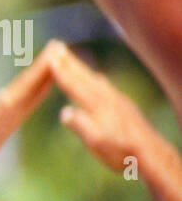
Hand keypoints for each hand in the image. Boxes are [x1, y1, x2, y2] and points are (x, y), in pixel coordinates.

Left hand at [0, 43, 58, 177]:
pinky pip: (26, 103)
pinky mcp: (6, 121)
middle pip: (26, 83)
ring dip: (42, 75)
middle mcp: (1, 107)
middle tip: (59, 44)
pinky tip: (45, 86)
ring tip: (57, 58)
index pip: (22, 86)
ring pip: (28, 90)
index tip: (52, 52)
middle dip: (43, 66)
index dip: (38, 70)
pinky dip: (37, 92)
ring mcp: (4, 113)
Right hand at [49, 40, 159, 173]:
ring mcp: (118, 100)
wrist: (151, 153)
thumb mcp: (97, 144)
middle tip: (57, 47)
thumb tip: (65, 112)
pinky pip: (105, 85)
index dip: (61, 73)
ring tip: (71, 58)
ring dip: (81, 68)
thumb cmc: (121, 152)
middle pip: (84, 77)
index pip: (75, 86)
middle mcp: (108, 98)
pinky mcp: (125, 105)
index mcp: (98, 107)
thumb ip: (82, 126)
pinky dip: (94, 77)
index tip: (50, 59)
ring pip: (95, 79)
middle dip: (69, 62)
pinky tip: (96, 78)